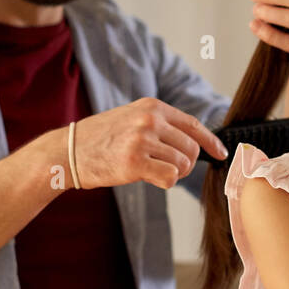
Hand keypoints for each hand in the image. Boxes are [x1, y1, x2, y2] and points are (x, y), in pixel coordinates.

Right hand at [67, 96, 227, 190]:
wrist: (68, 151)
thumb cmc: (102, 139)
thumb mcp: (132, 119)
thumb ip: (160, 125)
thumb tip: (195, 142)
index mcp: (152, 107)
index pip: (193, 125)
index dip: (210, 142)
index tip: (221, 154)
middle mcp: (149, 120)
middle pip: (191, 149)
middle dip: (185, 164)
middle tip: (164, 168)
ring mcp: (142, 140)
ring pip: (182, 165)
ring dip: (172, 173)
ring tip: (149, 170)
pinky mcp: (134, 162)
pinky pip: (170, 178)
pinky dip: (163, 182)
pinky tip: (145, 176)